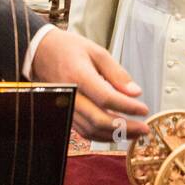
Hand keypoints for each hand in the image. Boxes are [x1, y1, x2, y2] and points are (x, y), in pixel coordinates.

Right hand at [31, 28, 149, 141]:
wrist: (39, 53)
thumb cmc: (69, 49)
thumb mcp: (96, 52)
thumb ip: (116, 73)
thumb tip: (135, 92)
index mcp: (78, 76)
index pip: (106, 98)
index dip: (127, 107)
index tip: (144, 109)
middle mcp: (70, 95)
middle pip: (99, 120)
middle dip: (125, 128)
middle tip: (145, 128)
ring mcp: (65, 107)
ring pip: (92, 130)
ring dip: (116, 135)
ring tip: (136, 132)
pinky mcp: (65, 114)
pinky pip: (84, 131)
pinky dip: (102, 135)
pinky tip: (118, 132)